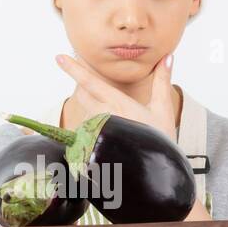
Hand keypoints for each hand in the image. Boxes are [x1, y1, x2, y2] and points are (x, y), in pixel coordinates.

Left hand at [55, 51, 178, 142]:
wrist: (157, 169)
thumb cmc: (161, 138)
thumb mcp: (163, 108)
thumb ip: (162, 80)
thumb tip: (168, 56)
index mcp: (118, 103)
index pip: (90, 82)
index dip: (74, 69)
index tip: (59, 57)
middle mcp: (103, 115)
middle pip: (82, 94)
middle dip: (85, 87)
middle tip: (99, 91)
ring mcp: (97, 131)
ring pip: (86, 113)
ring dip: (95, 112)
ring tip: (118, 125)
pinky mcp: (93, 145)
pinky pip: (87, 132)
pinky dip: (95, 130)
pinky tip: (113, 138)